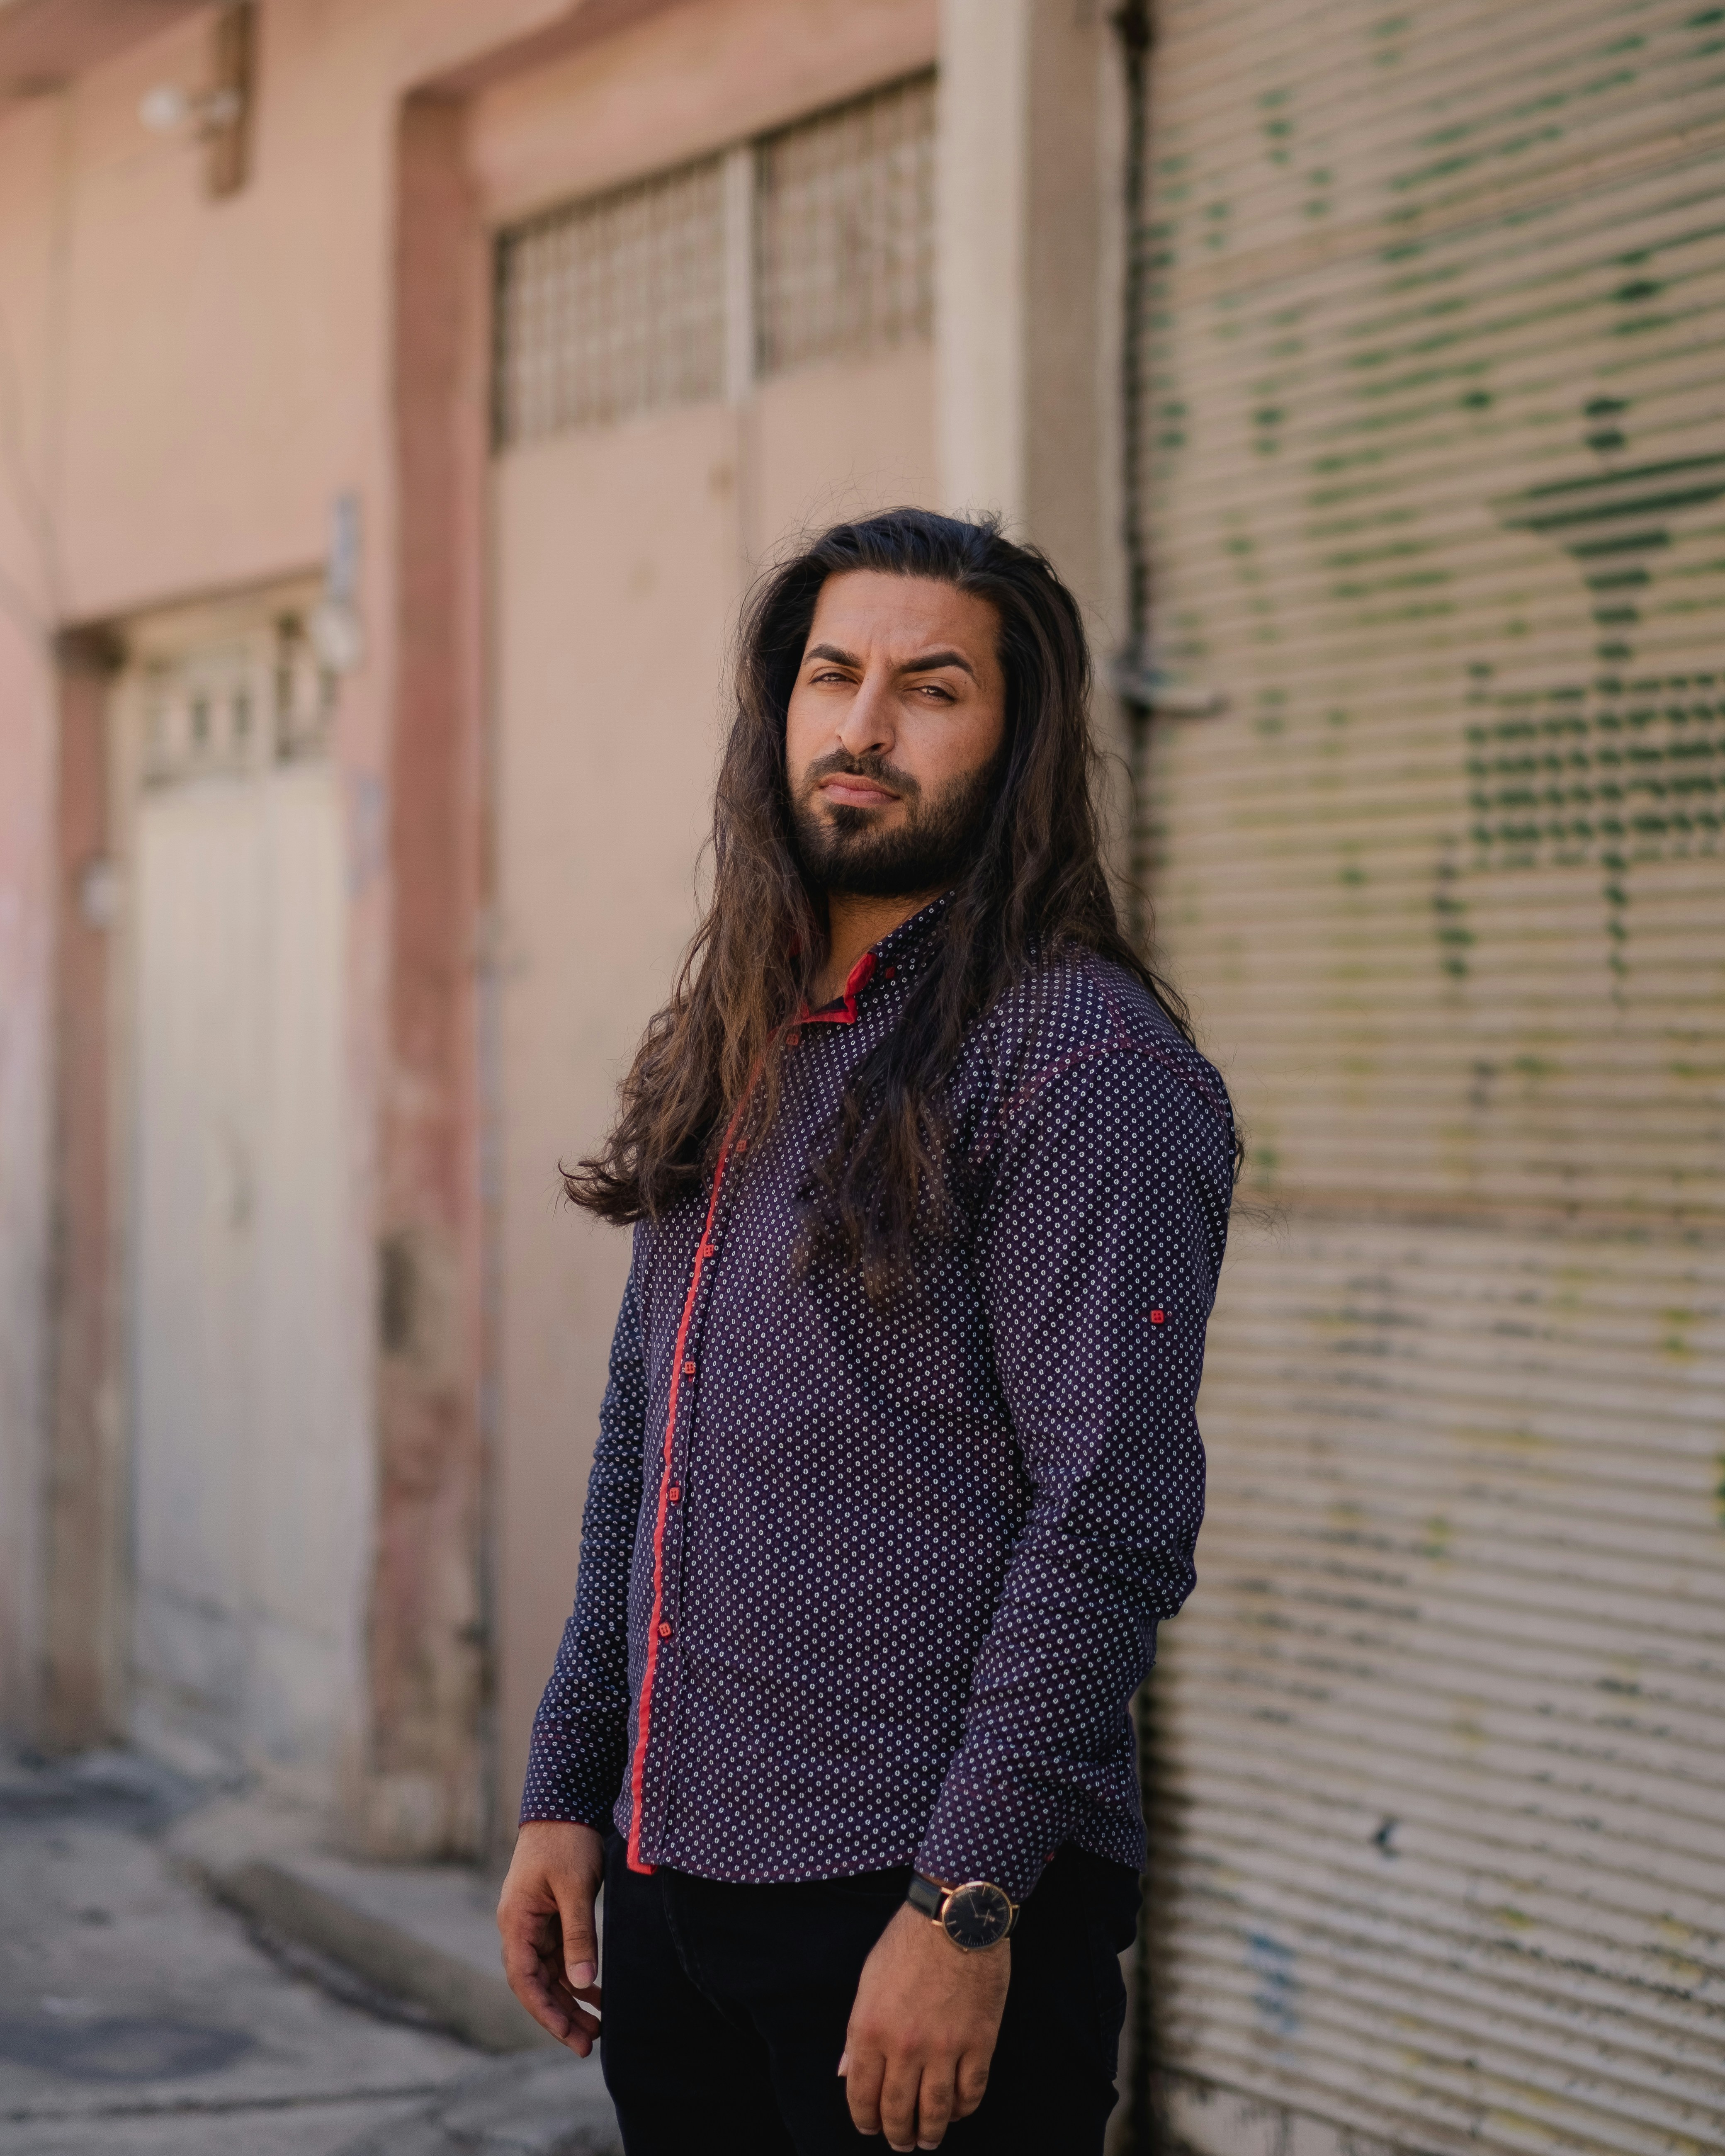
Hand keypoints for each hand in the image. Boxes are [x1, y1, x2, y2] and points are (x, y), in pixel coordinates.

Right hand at [496, 1820, 604, 2054]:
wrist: (565, 1802)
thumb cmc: (566, 1841)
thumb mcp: (574, 1887)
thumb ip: (578, 1934)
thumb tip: (584, 1982)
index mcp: (516, 1922)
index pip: (525, 1980)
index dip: (546, 2012)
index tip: (570, 2036)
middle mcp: (520, 1927)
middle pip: (537, 1984)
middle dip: (561, 2015)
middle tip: (590, 2044)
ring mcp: (534, 1923)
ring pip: (550, 1974)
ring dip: (571, 2001)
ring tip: (598, 2028)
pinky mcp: (551, 1917)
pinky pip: (560, 1957)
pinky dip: (578, 1975)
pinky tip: (598, 1994)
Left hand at [841, 1901, 1009, 2150]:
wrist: (956, 1916)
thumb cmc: (908, 1942)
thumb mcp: (868, 1980)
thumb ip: (856, 2032)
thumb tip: (845, 2073)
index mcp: (870, 2029)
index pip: (861, 2094)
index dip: (864, 2119)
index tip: (869, 2126)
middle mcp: (904, 2046)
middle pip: (898, 2111)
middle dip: (897, 2134)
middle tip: (901, 2142)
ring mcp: (944, 2048)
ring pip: (936, 2112)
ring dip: (931, 2133)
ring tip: (928, 2139)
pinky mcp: (980, 2043)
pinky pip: (971, 2093)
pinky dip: (963, 2109)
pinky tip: (957, 2111)